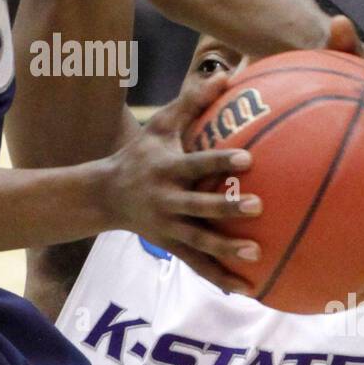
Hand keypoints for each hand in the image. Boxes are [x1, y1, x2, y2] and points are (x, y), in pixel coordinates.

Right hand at [101, 69, 260, 292]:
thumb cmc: (140, 153)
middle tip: (259, 206)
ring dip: (226, 250)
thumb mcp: (159, 124)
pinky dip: (221, 278)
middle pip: (198, 207)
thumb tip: (229, 74)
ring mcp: (168, 228)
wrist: (104, 196)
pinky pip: (198, 265)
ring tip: (257, 254)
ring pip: (199, 242)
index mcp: (166, 170)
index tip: (247, 158)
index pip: (195, 165)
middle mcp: (166, 201)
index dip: (218, 162)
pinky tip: (250, 290)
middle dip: (226, 209)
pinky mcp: (171, 247)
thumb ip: (193, 102)